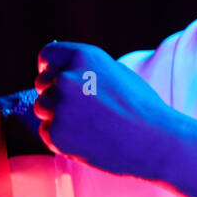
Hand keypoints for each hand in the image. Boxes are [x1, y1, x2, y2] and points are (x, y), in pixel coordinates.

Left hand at [33, 41, 179, 179]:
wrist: (154, 141)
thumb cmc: (141, 108)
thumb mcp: (116, 73)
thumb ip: (87, 69)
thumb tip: (62, 72)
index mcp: (84, 57)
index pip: (48, 55)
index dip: (49, 67)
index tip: (53, 77)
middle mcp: (68, 78)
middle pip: (42, 83)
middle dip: (55, 94)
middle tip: (80, 109)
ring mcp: (60, 106)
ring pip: (42, 108)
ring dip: (57, 116)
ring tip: (88, 124)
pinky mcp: (57, 134)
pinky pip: (47, 132)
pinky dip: (61, 137)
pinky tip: (86, 138)